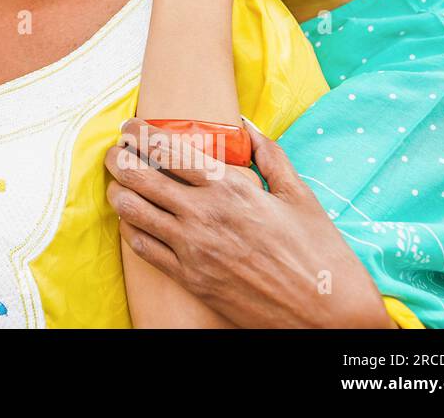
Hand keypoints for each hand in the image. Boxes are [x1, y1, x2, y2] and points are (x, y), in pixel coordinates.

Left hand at [104, 118, 394, 327]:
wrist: (328, 318)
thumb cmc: (320, 254)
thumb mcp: (300, 196)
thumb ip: (270, 155)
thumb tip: (248, 125)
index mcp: (230, 189)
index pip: (166, 149)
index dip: (139, 133)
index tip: (129, 127)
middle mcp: (204, 216)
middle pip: (138, 176)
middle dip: (117, 158)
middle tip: (115, 152)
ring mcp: (193, 250)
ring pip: (131, 211)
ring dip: (118, 192)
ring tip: (119, 184)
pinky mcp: (189, 279)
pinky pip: (143, 247)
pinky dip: (132, 228)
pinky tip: (136, 221)